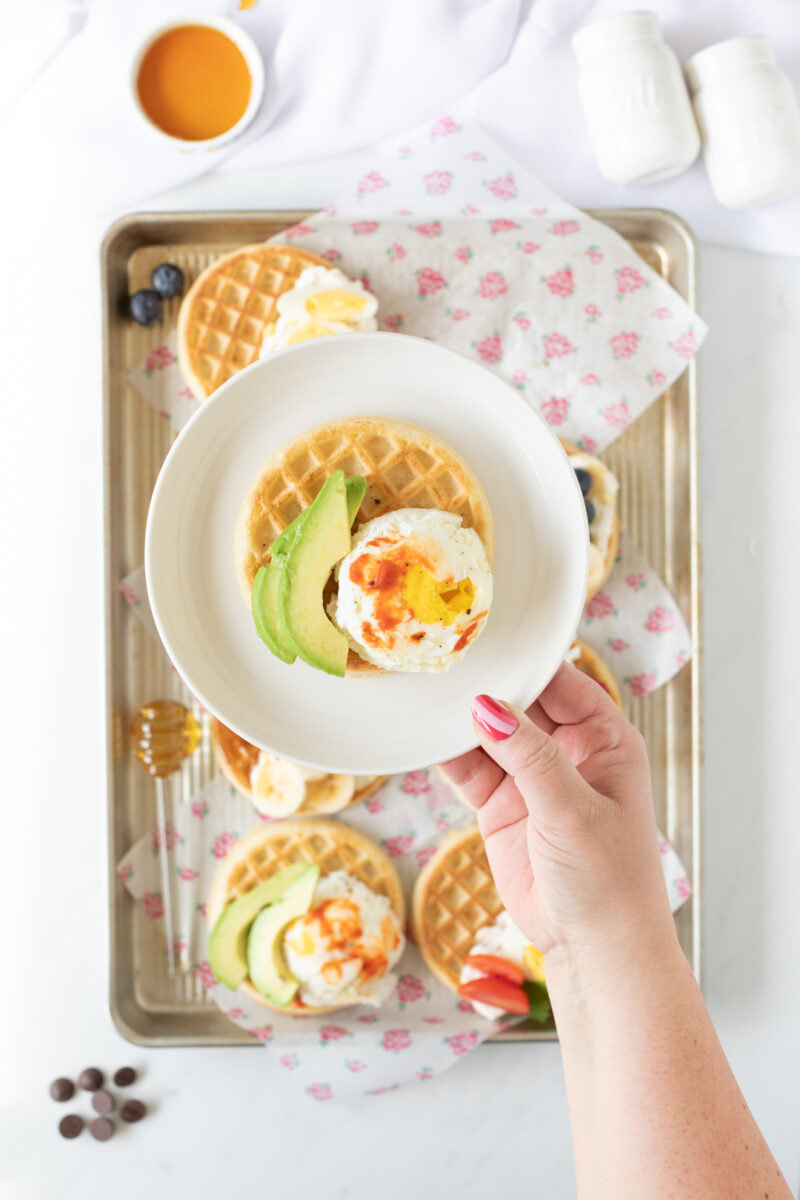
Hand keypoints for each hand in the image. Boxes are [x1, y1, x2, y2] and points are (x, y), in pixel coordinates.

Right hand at [440, 663, 675, 972]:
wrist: (593, 949)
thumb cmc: (609, 879)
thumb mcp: (573, 810)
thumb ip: (531, 757)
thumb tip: (489, 707)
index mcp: (605, 739)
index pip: (563, 682)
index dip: (526, 662)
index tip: (484, 640)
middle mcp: (568, 751)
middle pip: (521, 701)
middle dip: (486, 685)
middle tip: (442, 660)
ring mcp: (532, 778)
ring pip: (490, 733)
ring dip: (461, 719)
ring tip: (423, 692)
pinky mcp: (502, 806)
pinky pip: (470, 768)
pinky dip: (447, 754)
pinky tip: (423, 736)